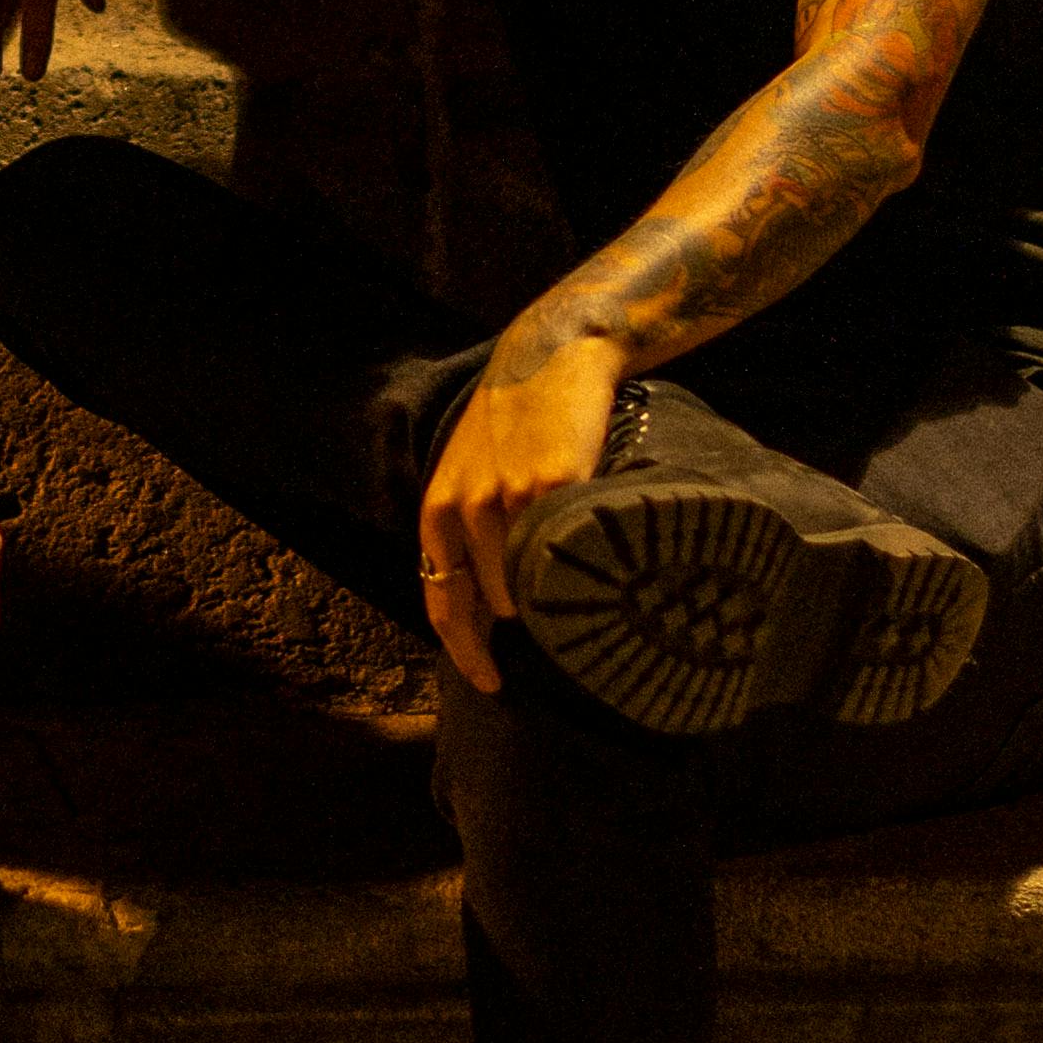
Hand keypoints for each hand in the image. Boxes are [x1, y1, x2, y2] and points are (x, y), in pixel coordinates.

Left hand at [415, 334, 623, 694]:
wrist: (551, 356)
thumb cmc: (514, 420)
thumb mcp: (471, 472)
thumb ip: (473, 532)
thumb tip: (495, 607)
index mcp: (439, 509)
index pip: (445, 602)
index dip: (467, 653)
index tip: (493, 685)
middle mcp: (468, 508)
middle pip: (496, 603)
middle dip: (524, 623)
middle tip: (556, 634)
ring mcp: (512, 497)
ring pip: (533, 584)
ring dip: (557, 595)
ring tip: (586, 589)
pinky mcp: (557, 485)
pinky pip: (569, 551)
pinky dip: (585, 568)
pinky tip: (603, 566)